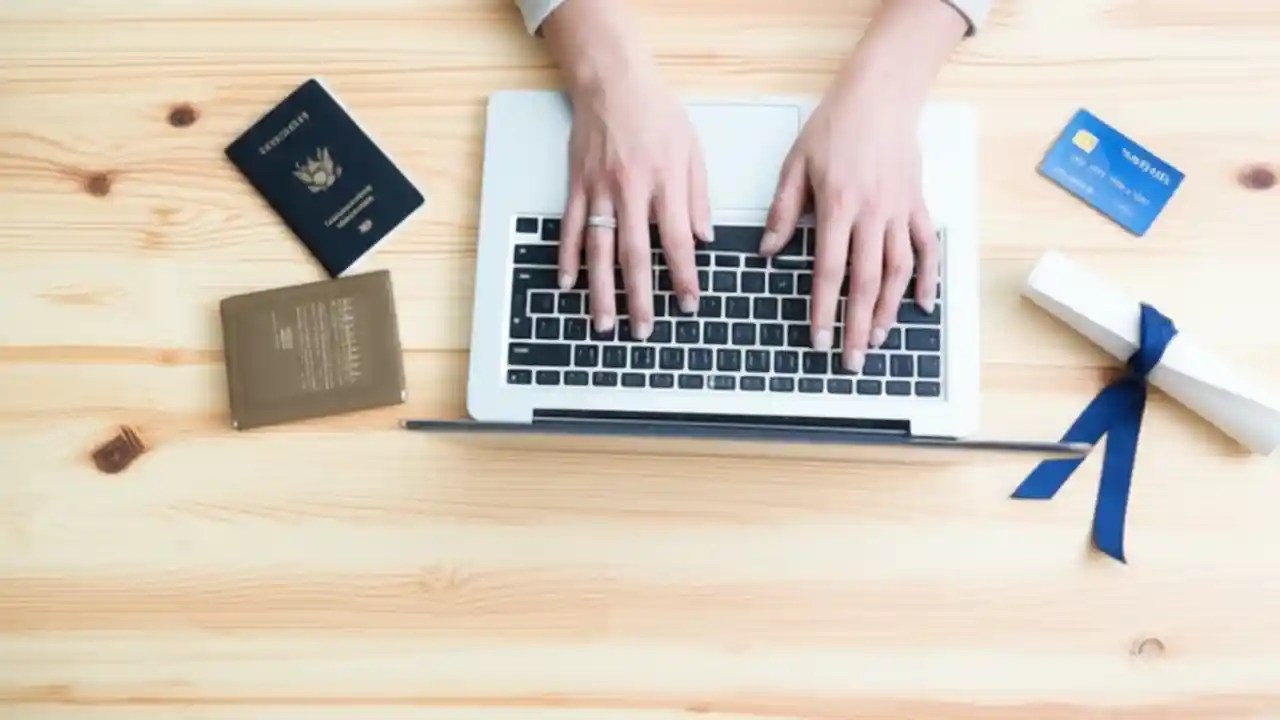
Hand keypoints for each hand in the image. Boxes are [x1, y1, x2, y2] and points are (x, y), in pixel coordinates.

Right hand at [558, 77, 710, 337]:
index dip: (683, 275)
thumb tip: (704, 238)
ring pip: (599, 250)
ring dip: (601, 291)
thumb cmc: (655, 112)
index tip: (688, 303)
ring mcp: (599, 190)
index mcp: (664, 181)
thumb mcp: (692, 149)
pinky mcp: (577, 186)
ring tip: (603, 323)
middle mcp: (630, 189)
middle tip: (643, 330)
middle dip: (640, 297)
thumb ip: (697, 196)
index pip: (676, 239)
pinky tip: (568, 285)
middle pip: (635, 254)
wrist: (611, 81)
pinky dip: (568, 259)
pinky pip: (571, 229)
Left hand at [762, 79, 937, 370]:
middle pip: (866, 281)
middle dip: (858, 326)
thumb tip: (766, 252)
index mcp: (837, 205)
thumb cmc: (834, 126)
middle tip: (851, 360)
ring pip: (898, 271)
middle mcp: (872, 213)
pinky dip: (928, 278)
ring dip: (889, 310)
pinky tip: (922, 304)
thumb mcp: (795, 164)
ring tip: (878, 339)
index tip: (819, 339)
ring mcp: (899, 211)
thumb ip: (782, 210)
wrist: (880, 94)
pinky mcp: (918, 204)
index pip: (829, 270)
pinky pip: (927, 247)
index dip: (824, 309)